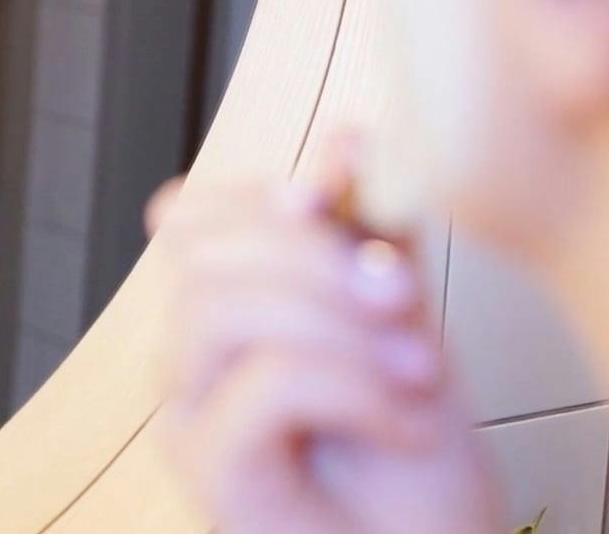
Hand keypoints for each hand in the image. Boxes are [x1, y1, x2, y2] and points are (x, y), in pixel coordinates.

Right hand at [148, 140, 500, 533]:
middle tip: (407, 300)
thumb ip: (366, 236)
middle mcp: (188, 366)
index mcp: (222, 319)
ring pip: (221, 308)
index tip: (338, 196)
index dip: (256, 192)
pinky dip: (356, 389)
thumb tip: (345, 137)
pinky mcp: (213, 472)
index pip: (188, 218)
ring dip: (338, 324)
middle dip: (315, 256)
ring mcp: (190, 420)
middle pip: (201, 253)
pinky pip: (267, 381)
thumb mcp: (401, 322)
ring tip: (420, 373)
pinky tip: (409, 425)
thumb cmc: (419, 467)